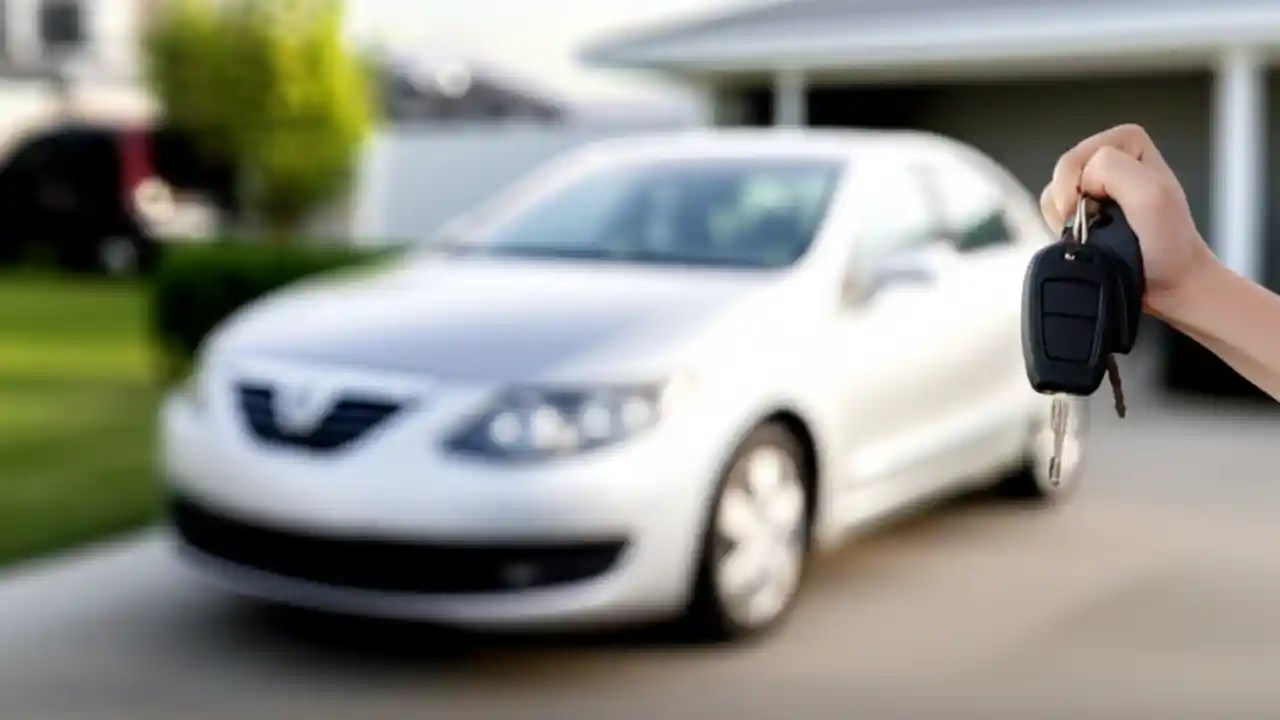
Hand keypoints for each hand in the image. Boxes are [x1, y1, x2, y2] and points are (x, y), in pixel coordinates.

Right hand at [1039, 124, 1216, 319]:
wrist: (1170, 283)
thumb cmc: (1169, 243)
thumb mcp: (1151, 193)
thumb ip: (1111, 169)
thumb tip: (1074, 186)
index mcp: (1127, 142)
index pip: (1075, 158)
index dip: (1079, 188)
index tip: (1100, 211)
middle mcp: (1110, 158)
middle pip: (1060, 175)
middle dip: (1071, 204)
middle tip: (1098, 224)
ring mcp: (1094, 187)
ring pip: (1053, 196)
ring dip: (1068, 221)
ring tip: (1097, 234)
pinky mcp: (1083, 212)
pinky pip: (1053, 215)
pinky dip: (1065, 231)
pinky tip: (1088, 239)